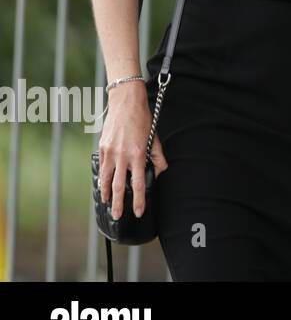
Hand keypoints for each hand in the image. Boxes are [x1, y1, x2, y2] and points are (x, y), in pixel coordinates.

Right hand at [97, 82, 168, 219]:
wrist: (125, 103)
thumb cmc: (142, 119)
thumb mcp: (154, 138)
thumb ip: (157, 157)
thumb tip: (161, 171)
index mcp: (138, 154)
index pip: (138, 183)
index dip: (138, 200)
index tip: (138, 211)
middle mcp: (122, 156)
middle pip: (118, 186)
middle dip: (118, 203)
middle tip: (118, 216)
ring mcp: (110, 152)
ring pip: (105, 179)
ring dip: (105, 193)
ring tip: (107, 204)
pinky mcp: (102, 147)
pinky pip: (101, 167)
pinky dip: (101, 178)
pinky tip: (102, 185)